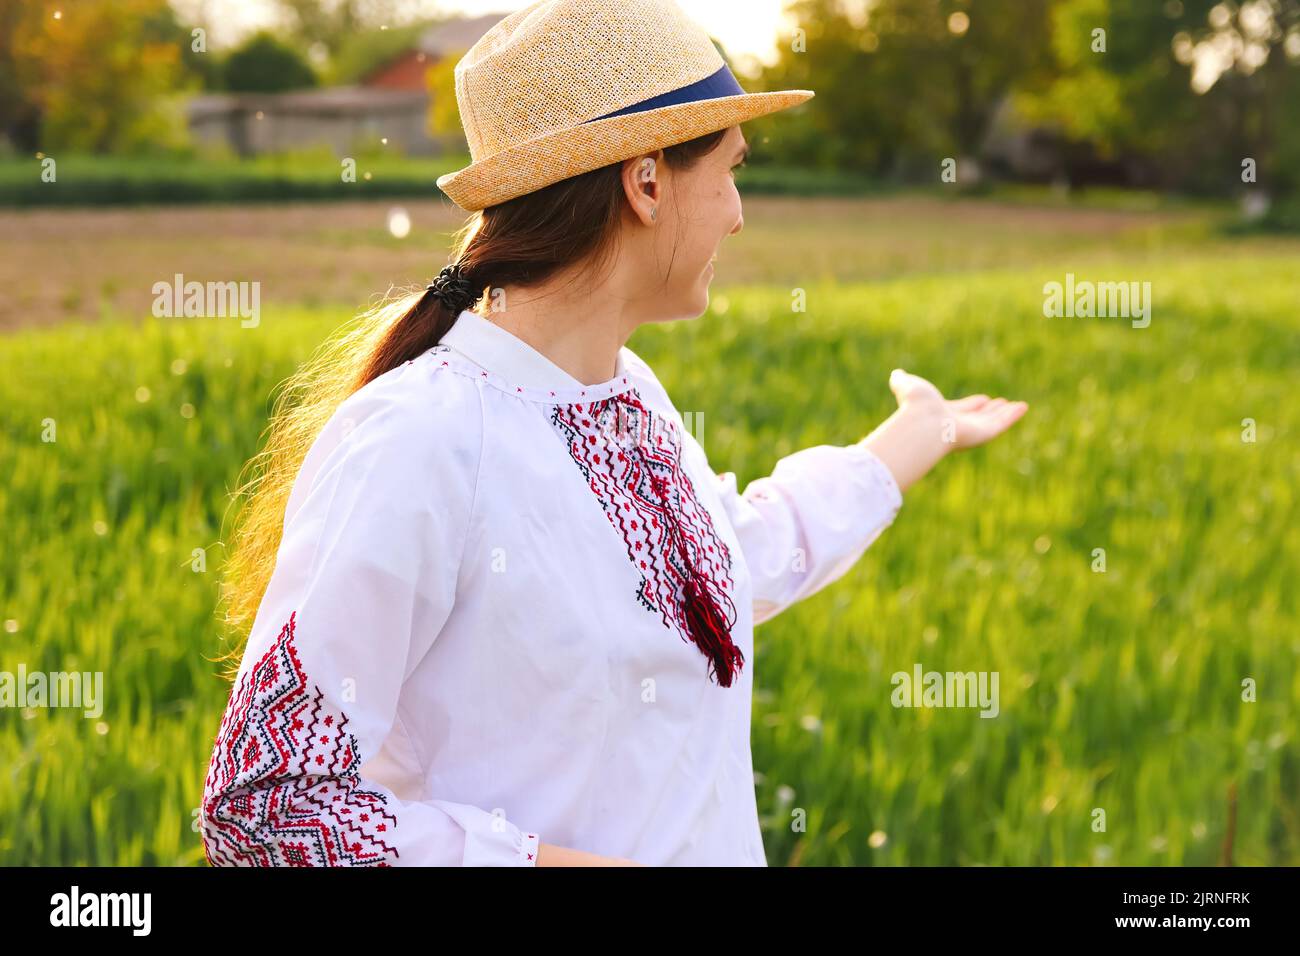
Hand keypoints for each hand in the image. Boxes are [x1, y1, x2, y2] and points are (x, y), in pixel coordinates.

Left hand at [861, 369, 1027, 492]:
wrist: (921, 423)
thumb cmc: (914, 406)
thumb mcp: (908, 386)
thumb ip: (902, 381)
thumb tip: (896, 374)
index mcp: (942, 415)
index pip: (962, 410)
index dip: (972, 405)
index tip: (983, 400)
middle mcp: (958, 424)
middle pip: (979, 417)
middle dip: (990, 411)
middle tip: (1002, 403)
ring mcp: (971, 430)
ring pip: (993, 421)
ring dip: (1006, 413)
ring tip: (1020, 406)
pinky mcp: (983, 433)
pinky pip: (1001, 424)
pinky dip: (1013, 416)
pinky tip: (1023, 407)